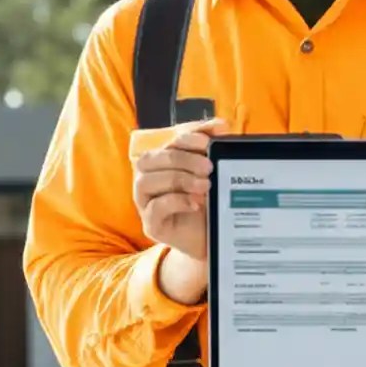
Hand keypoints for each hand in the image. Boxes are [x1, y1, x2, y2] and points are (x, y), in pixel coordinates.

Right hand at [132, 117, 229, 262]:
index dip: (186, 137)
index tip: (209, 140)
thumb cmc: (209, 205)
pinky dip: (176, 202)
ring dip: (178, 179)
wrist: (211, 241)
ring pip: (146, 181)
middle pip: (151, 159)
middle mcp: (147, 179)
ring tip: (204, 186)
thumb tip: (220, 125)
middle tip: (208, 167)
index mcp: (161, 163)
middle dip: (181, 159)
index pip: (167, 142)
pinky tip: (196, 204)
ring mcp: (145, 203)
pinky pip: (154, 208)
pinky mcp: (150, 225)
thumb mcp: (214, 175)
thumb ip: (214, 149)